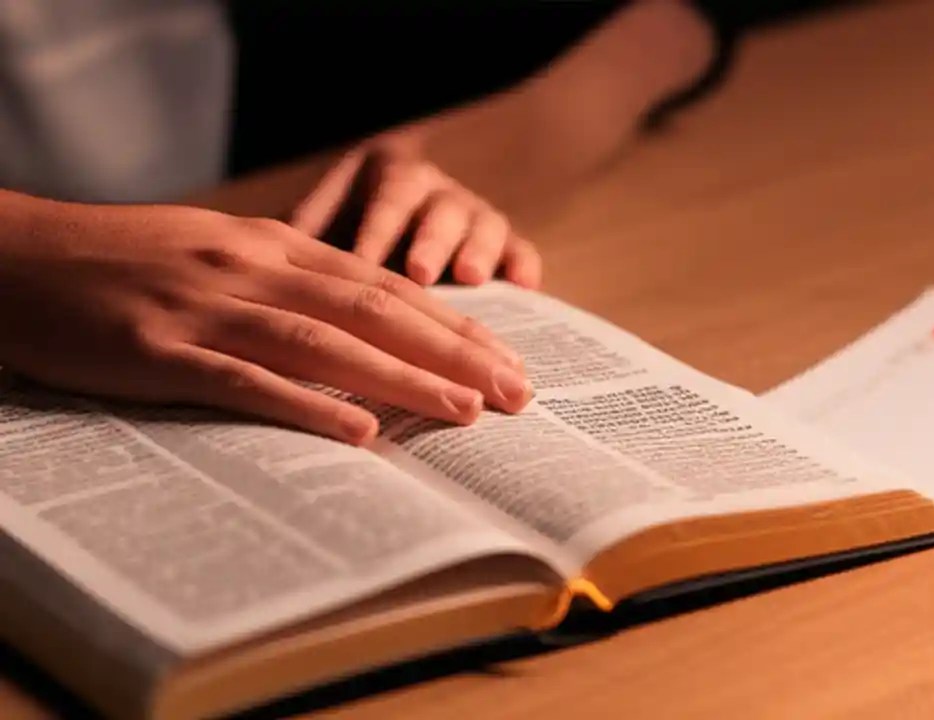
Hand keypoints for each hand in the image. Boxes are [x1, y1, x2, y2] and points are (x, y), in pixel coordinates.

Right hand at [0, 194, 532, 444]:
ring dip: (403, 376)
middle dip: (453, 351)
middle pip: (374, 310)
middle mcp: (253, 270)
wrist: (18, 256)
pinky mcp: (161, 352)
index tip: (505, 355)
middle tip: (516, 391)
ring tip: (467, 410)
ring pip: (326, 343)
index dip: (451, 321)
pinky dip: (307, 405)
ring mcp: (207, 309)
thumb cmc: (126, 259)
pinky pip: (245, 381)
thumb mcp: (219, 251)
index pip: (382, 285)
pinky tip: (358, 430)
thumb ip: (288, 280)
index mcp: (271, 246)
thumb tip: (363, 325)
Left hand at [289, 129, 542, 288]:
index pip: (382, 198)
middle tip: (419, 273)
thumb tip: (254, 267)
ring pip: (483, 225)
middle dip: (429, 241)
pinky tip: (522, 291)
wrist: (408, 203)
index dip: (375, 231)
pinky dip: (522, 268)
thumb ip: (298, 235)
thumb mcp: (318, 216)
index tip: (360, 264)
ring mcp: (475, 215)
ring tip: (471, 278)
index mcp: (388, 175)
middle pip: (436, 210)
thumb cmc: (346, 224)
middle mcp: (436, 191)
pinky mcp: (506, 244)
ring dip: (477, 249)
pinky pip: (522, 251)